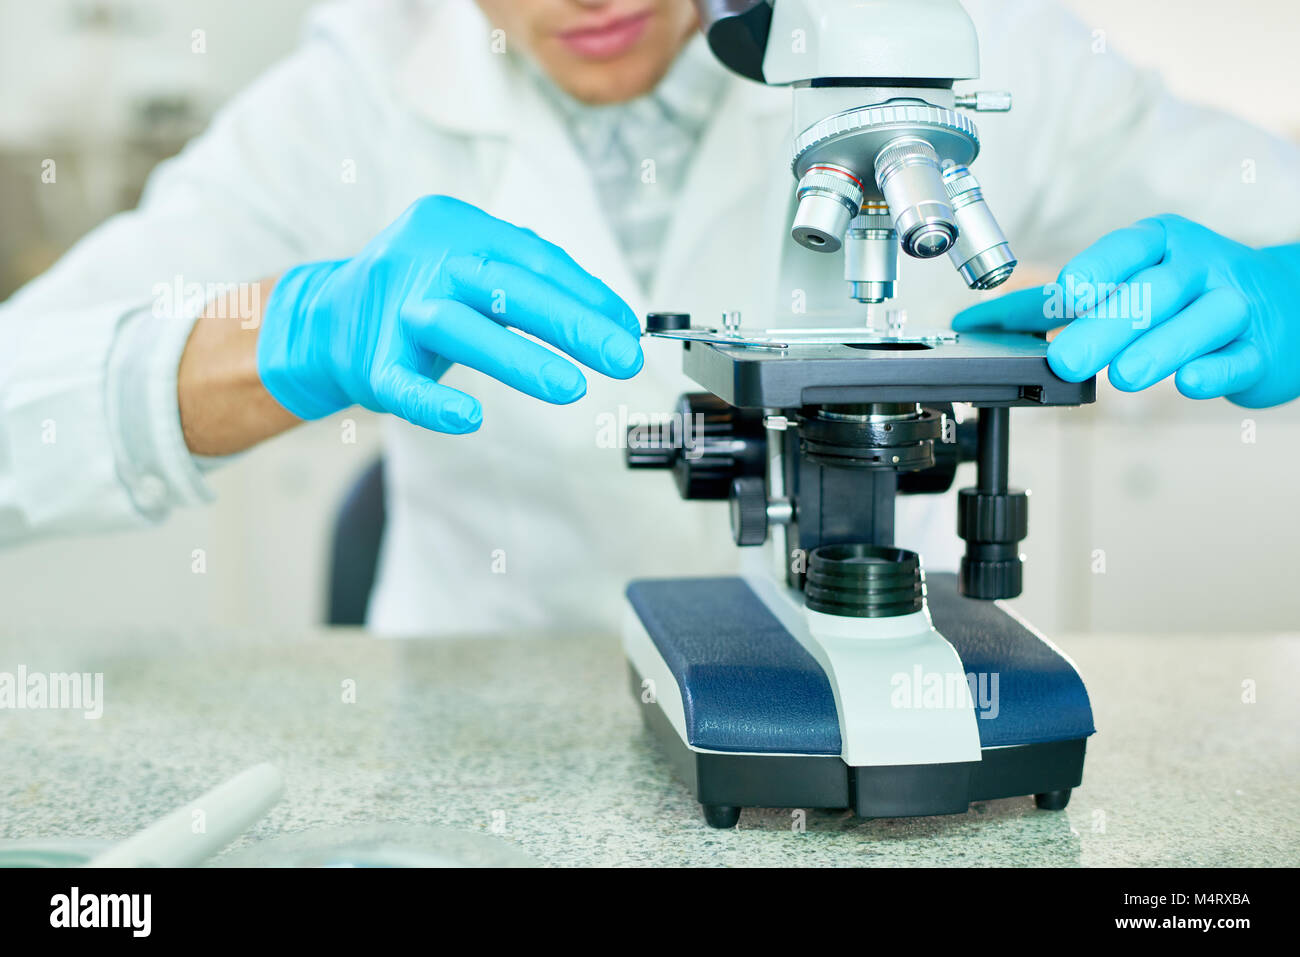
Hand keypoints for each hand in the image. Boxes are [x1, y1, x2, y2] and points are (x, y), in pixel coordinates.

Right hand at [256, 195, 643, 432]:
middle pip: (504, 287)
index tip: (628, 329)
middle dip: (570, 323)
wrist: (326, 317)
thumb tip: (615, 320)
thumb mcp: (473, 270)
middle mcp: (422, 259)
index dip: (584, 294)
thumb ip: (533, 283)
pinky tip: (470, 419)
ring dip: (519, 360)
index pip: (531, 258)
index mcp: (453, 226)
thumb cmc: (421, 293)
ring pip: (459, 330)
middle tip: (622, 356)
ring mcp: (392, 309)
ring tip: (573, 387)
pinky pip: (403, 385)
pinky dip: (435, 404)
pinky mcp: (369, 362)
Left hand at [952, 214, 1299, 408]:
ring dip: (1158, 349)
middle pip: (1151, 293)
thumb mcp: (1124, 281)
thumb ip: (1051, 306)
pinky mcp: (1257, 349)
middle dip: (1107, 326)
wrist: (1282, 305)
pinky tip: (1190, 381)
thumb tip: (975, 324)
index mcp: (1157, 244)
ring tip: (1123, 376)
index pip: (1122, 250)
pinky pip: (1236, 359)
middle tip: (1067, 360)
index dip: (1094, 270)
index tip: (1063, 296)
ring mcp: (1232, 305)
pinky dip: (1214, 371)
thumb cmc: (1183, 293)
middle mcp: (1197, 267)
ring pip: (1198, 323)